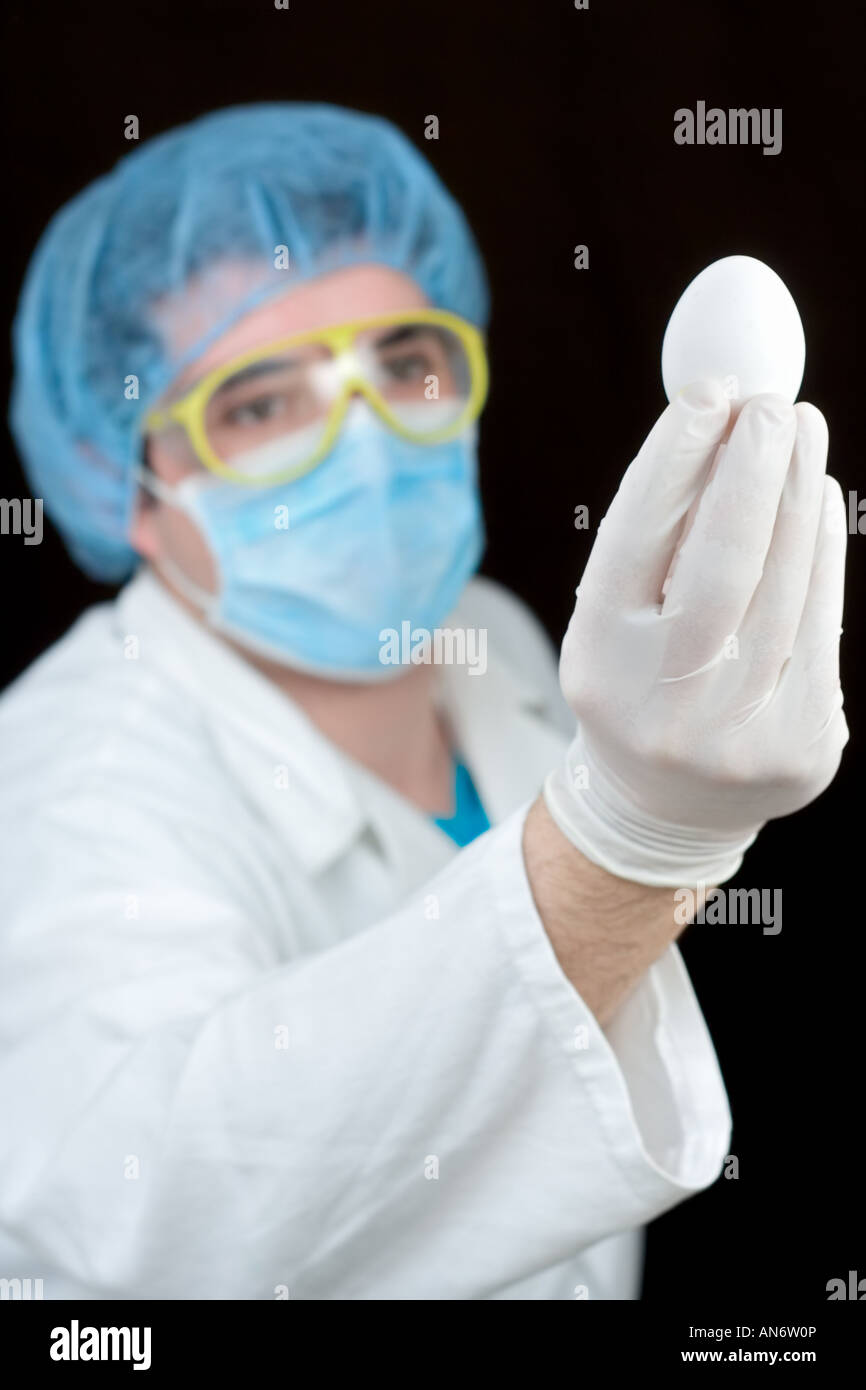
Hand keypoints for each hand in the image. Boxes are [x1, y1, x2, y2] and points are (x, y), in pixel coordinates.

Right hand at [544, 379, 847, 885]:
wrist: (666, 809)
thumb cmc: (639, 681)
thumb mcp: (614, 617)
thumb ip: (656, 536)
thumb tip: (716, 419)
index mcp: (599, 661)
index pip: (637, 542)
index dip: (677, 457)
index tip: (711, 391)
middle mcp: (661, 703)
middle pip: (720, 566)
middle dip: (753, 469)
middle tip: (774, 402)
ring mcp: (737, 733)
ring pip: (784, 589)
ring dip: (798, 496)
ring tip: (802, 435)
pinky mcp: (803, 746)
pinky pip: (823, 626)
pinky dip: (823, 552)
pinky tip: (819, 501)